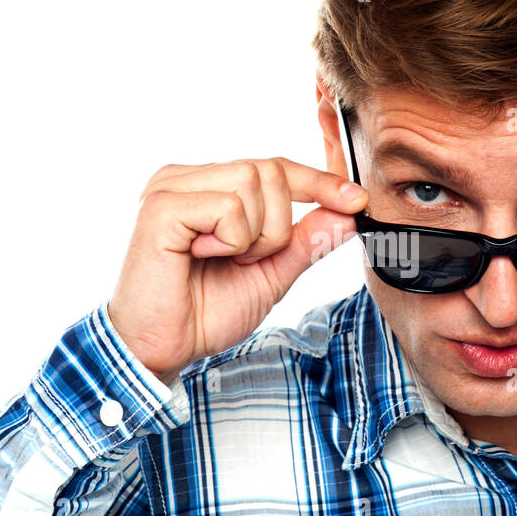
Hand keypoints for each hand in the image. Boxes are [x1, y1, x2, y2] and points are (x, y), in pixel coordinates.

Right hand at [107, 157, 368, 382]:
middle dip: (277, 226)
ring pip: (253, 181)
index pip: (275, 168)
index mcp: (209, 188)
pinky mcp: (160, 206)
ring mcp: (170, 187)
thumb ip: (306, 240)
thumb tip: (348, 212)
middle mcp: (188, 178)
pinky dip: (230, 240)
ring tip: (221, 259)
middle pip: (270, 170)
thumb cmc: (203, 312)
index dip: (319, 182)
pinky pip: (228, 206)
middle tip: (245, 260)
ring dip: (254, 234)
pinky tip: (199, 257)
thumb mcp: (271, 274)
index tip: (356, 200)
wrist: (162, 347)